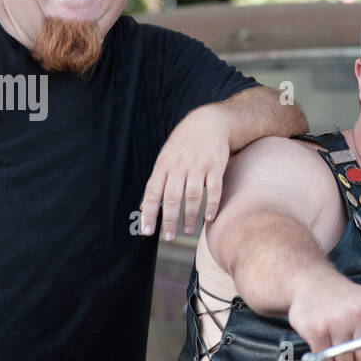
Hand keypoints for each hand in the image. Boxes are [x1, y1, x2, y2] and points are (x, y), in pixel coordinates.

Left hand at [140, 106, 231, 240]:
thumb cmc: (183, 146)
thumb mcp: (165, 159)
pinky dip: (211, 204)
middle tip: (168, 237)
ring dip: (190, 216)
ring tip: (186, 231)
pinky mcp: (216, 166)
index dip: (149, 213)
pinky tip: (209, 218)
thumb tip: (144, 207)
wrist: (208, 122)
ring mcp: (198, 165)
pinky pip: (214, 188)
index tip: (148, 231)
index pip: (153, 192)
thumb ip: (157, 182)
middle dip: (169, 220)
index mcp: (164, 165)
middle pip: (173, 197)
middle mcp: (179, 166)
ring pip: (193, 195)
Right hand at [288, 273, 360, 360]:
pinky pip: (326, 360)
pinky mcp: (316, 330)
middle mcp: (358, 314)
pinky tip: (325, 345)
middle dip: (358, 357)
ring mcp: (336, 322)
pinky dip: (325, 358)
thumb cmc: (344, 297)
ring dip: (340, 358)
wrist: (314, 281)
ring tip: (337, 344)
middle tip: (351, 346)